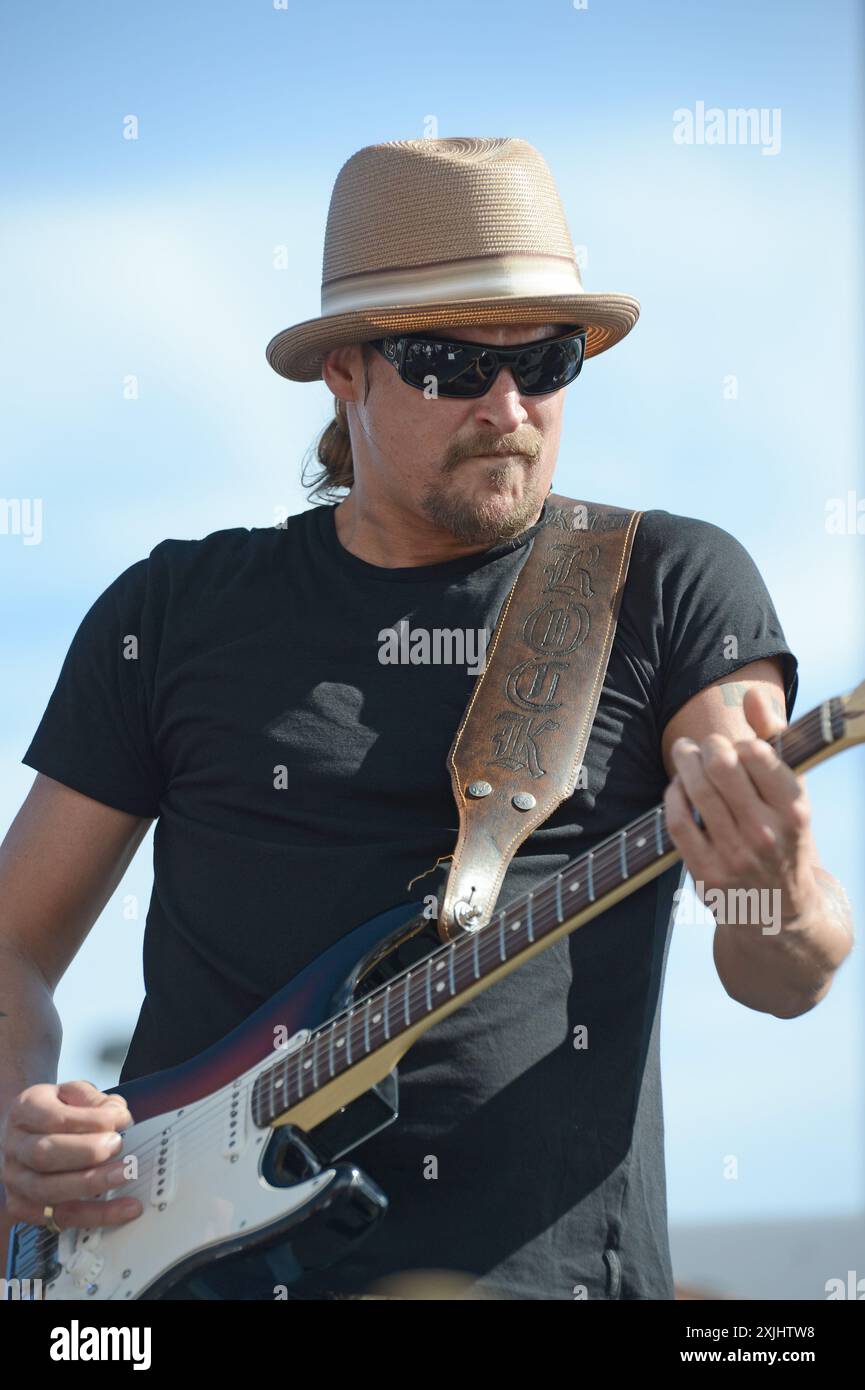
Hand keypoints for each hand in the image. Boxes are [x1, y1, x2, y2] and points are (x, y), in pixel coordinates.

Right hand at [0, 1079, 142, 1234]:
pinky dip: (94, 1215)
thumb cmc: (50, 1112)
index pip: (54, 1118)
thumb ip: (94, 1100)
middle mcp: (16, 1147)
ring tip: (124, 1174)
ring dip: (91, 1183)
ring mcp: (17, 1180)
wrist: (23, 1132)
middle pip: (44, 1154)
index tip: (121, 1119)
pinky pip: (60, 1217)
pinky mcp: (25, 1207)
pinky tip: (121, 1209)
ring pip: (48, 1190)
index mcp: (24, 1111)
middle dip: (87, 1151)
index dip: (90, 1120)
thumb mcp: (69, 1093)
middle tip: (118, 1145)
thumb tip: (118, 1115)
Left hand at [663, 687, 820, 925]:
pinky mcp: (707, 873)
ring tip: (685, 754)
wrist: (781, 914)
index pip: (756, 754)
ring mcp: (735, 855)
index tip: (734, 746)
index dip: (737, 742)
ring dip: (684, 763)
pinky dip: (673, 796)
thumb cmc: (783, 838)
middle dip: (705, 745)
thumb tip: (751, 696)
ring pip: (697, 790)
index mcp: (794, 810)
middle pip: (721, 766)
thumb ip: (775, 742)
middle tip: (701, 744)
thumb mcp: (792, 794)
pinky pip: (678, 821)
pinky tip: (677, 787)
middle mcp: (767, 833)